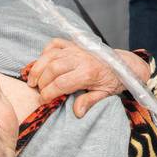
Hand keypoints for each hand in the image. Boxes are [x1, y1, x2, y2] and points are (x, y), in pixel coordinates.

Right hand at [25, 38, 149, 117]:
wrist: (124, 64)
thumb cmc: (114, 80)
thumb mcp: (105, 94)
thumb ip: (89, 101)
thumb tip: (77, 112)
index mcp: (88, 73)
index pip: (61, 84)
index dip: (47, 94)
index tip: (42, 101)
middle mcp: (81, 58)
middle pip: (52, 68)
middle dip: (41, 81)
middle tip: (38, 92)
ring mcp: (76, 49)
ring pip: (50, 55)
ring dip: (38, 67)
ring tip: (32, 80)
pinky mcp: (74, 44)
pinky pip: (55, 43)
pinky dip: (46, 51)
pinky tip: (42, 62)